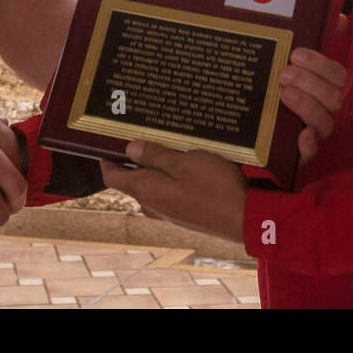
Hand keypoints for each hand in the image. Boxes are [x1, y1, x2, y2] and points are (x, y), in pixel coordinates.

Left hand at [100, 141, 246, 242]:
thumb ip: (155, 156)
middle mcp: (153, 205)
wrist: (246, 219)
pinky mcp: (186, 213)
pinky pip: (170, 192)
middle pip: (133, 179)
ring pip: (153, 185)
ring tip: (168, 143)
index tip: (106, 140)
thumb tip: (130, 148)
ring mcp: (169, 211)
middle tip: (142, 133)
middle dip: (134, 158)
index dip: (105, 158)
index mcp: (146, 191)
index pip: (112, 176)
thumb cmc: (215, 189)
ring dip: (156, 166)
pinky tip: (186, 162)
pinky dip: (171, 177)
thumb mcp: (183, 163)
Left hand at [281, 14, 349, 164]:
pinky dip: (309, 144)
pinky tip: (301, 135)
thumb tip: (340, 17)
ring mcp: (311, 134)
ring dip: (308, 106)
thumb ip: (307, 38)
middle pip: (334, 98)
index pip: (337, 75)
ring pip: (325, 123)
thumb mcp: (281, 62)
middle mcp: (321, 111)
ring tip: (283, 93)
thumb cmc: (266, 89)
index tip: (296, 53)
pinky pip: (310, 154)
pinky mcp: (296, 156)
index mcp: (321, 87)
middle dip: (311, 82)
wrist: (234, 131)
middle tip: (283, 73)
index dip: (321, 64)